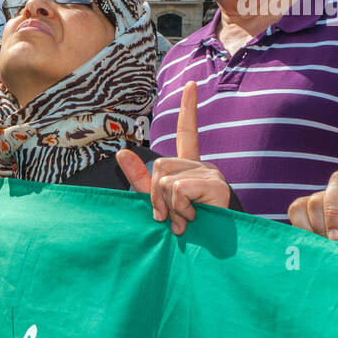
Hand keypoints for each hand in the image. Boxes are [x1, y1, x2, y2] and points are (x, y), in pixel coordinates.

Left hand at [116, 81, 232, 233]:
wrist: (207, 253)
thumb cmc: (184, 229)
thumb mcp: (156, 202)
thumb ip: (139, 178)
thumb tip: (121, 151)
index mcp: (189, 168)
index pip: (187, 132)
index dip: (188, 108)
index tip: (191, 84)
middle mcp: (203, 166)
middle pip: (159, 164)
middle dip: (155, 195)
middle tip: (171, 217)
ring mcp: (211, 174)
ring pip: (165, 178)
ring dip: (166, 205)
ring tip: (184, 221)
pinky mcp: (216, 185)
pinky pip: (177, 189)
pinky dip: (177, 208)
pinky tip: (193, 219)